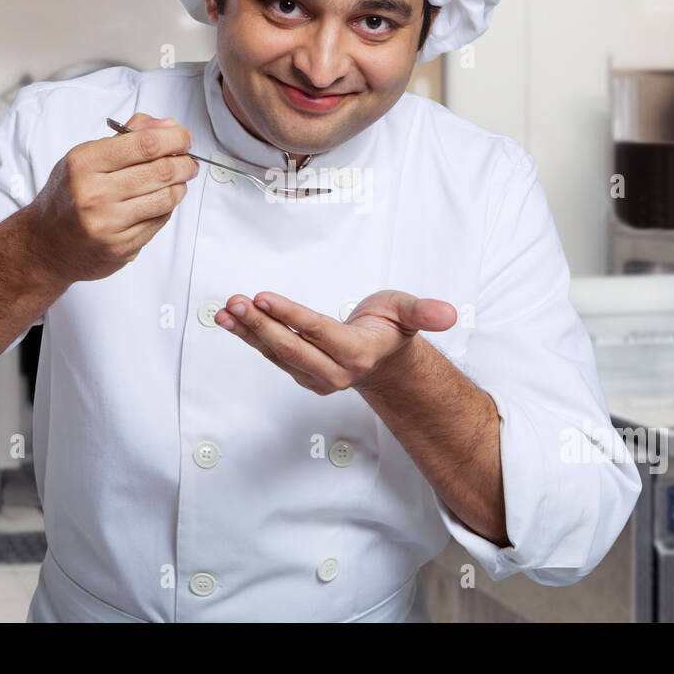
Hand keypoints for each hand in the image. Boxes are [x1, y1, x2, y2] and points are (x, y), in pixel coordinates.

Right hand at [24, 112, 197, 284]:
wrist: (44, 245)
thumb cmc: (68, 196)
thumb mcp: (86, 157)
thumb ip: (126, 138)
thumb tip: (166, 125)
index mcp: (84, 163)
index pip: (144, 144)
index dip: (174, 138)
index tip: (185, 137)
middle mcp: (95, 194)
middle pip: (161, 171)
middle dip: (184, 163)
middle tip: (190, 161)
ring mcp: (108, 224)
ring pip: (166, 198)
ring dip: (180, 186)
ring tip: (178, 180)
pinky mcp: (121, 247)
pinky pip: (159, 221)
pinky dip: (166, 208)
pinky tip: (159, 201)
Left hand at [215, 289, 456, 394]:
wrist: (384, 362)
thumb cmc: (392, 329)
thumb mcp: (409, 313)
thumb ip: (425, 313)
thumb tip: (448, 313)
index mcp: (359, 353)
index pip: (318, 332)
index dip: (290, 315)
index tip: (263, 297)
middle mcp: (334, 370)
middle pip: (291, 347)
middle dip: (260, 325)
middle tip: (236, 302)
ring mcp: (314, 376)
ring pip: (276, 353)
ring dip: (247, 332)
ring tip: (224, 311)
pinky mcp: (299, 373)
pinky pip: (270, 354)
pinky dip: (248, 336)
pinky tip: (229, 319)